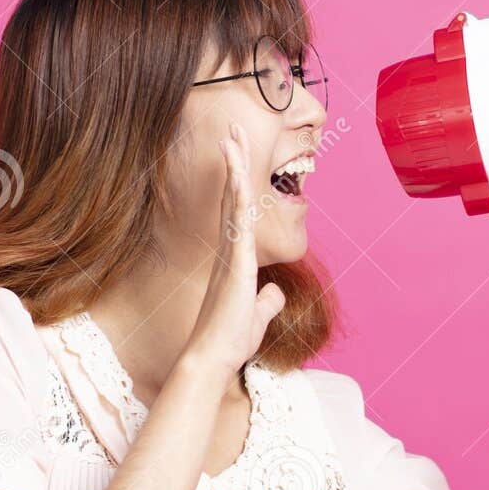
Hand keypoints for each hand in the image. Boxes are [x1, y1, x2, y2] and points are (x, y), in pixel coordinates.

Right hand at [183, 121, 286, 376]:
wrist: (212, 359)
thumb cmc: (229, 339)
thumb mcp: (257, 316)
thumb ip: (267, 301)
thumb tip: (276, 293)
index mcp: (234, 258)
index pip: (238, 212)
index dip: (238, 182)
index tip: (238, 156)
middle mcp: (228, 250)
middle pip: (233, 196)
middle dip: (234, 162)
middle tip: (233, 130)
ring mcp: (230, 254)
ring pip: (234, 201)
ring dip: (235, 167)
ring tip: (233, 136)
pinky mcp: (236, 264)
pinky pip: (239, 222)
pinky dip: (238, 195)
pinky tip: (238, 173)